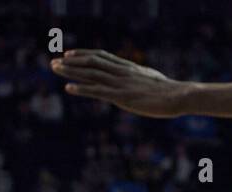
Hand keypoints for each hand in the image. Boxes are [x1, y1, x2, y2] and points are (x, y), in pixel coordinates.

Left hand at [51, 50, 188, 118]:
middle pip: (91, 63)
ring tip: (54, 69)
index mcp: (127, 68)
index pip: (101, 56)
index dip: (83, 54)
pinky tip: (68, 88)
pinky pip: (97, 92)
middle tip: (54, 62)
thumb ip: (140, 79)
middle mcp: (121, 72)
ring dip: (71, 72)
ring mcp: (120, 84)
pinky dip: (81, 89)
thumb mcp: (151, 81)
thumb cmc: (168, 91)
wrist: (177, 95)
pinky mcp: (121, 97)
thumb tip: (139, 80)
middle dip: (71, 62)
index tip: (70, 54)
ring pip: (91, 74)